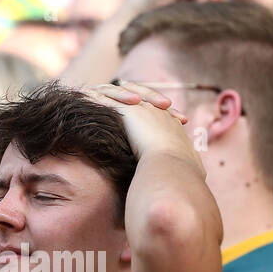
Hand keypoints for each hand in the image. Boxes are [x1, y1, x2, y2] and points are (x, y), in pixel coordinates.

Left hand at [81, 80, 200, 171]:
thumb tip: (196, 181)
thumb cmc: (181, 176)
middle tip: (112, 90)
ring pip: (118, 93)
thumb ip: (189, 171)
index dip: (146, 104)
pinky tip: (76, 95)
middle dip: (124, 92)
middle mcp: (157, 111)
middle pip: (138, 94)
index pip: (157, 109)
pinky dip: (90, 96)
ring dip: (101, 92)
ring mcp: (143, 109)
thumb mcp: (190, 171)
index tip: (136, 103)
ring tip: (82, 91)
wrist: (172, 168)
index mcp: (170, 124)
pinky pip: (104, 99)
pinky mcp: (127, 111)